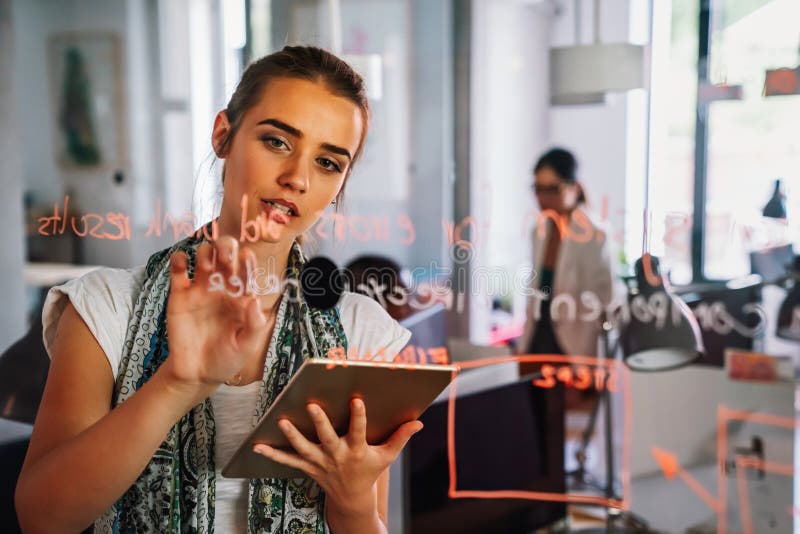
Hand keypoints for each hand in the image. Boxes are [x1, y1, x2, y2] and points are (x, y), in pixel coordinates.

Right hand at [161, 236, 266, 389]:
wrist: (197, 374)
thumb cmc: (227, 358)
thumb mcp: (246, 346)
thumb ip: (254, 325)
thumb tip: (256, 301)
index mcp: (242, 296)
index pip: (247, 271)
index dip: (248, 261)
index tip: (248, 257)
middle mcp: (223, 287)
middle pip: (226, 254)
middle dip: (227, 248)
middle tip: (227, 259)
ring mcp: (200, 289)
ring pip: (203, 256)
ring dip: (206, 253)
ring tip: (206, 266)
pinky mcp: (179, 295)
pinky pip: (178, 270)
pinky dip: (178, 259)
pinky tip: (182, 262)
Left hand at [252, 398, 422, 515]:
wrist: (352, 499)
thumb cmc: (370, 470)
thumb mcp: (387, 456)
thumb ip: (401, 437)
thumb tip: (419, 422)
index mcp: (357, 450)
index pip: (359, 430)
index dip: (359, 415)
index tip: (357, 398)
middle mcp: (338, 456)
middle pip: (327, 438)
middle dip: (321, 423)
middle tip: (313, 405)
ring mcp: (321, 462)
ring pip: (305, 448)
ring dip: (293, 436)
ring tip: (282, 421)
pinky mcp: (308, 467)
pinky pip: (288, 461)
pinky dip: (272, 454)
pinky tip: (257, 446)